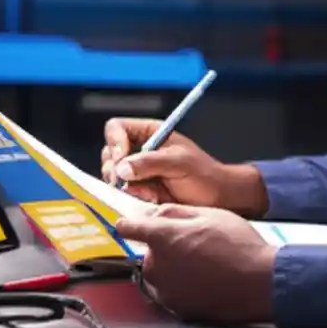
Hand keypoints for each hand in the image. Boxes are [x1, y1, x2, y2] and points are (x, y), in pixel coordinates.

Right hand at [101, 118, 267, 215]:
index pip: (116, 128)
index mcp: (149, 133)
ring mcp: (137, 171)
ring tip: (145, 191)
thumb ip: (150, 162)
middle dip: (114, 167)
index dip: (115, 142)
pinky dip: (130, 196)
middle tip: (127, 181)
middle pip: (109, 152)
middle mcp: (139, 150)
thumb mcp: (179, 163)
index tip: (123, 159)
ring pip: (112, 174)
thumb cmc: (204, 175)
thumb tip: (122, 168)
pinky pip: (121, 192)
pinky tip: (149, 198)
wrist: (216, 199)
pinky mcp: (138, 190)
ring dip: (122, 184)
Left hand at [116, 204, 275, 323]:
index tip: (125, 224)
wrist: (261, 283)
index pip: (130, 229)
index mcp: (163, 239)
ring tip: (202, 264)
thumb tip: (154, 213)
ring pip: (159, 275)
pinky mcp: (177, 310)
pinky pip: (171, 293)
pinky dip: (181, 287)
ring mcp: (166, 292)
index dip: (128, 224)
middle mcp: (158, 267)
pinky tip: (204, 281)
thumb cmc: (239, 246)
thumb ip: (176, 212)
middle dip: (163, 248)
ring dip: (171, 269)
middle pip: (148, 254)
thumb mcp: (210, 214)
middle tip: (193, 244)